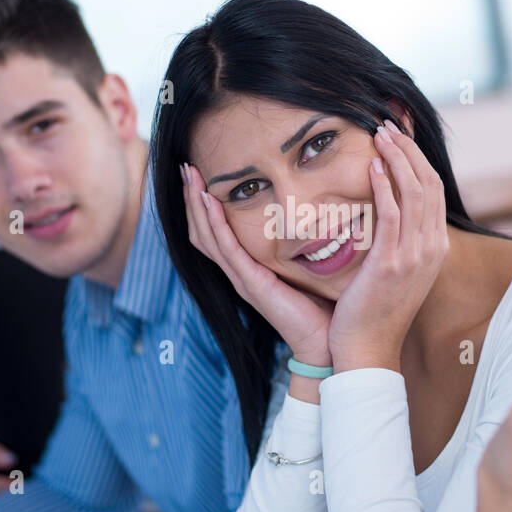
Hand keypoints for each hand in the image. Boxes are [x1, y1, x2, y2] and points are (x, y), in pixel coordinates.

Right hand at [182, 161, 333, 366]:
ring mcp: (242, 280)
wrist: (327, 345)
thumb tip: (313, 212)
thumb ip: (301, 245)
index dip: (204, 204)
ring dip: (196, 204)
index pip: (215, 232)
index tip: (201, 174)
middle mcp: (239, 273)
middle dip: (191, 198)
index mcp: (249, 269)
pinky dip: (215, 224)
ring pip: (208, 236)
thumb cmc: (322, 309)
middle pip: (202, 231)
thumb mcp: (306, 268)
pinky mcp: (252, 285)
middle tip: (184, 167)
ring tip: (189, 175)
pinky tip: (209, 201)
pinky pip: (228, 250)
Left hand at [327, 119, 448, 371]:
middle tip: (388, 124)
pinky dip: (386, 185)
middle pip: (429, 184)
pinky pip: (393, 214)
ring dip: (398, 158)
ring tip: (380, 134)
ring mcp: (415, 256)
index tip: (400, 135)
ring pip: (415, 192)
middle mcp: (432, 248)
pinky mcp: (392, 263)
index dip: (419, 159)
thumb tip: (391, 208)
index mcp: (435, 248)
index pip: (434, 190)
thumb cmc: (374, 310)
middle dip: (409, 150)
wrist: (367, 349)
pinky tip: (372, 166)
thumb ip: (399, 238)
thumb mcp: (396, 269)